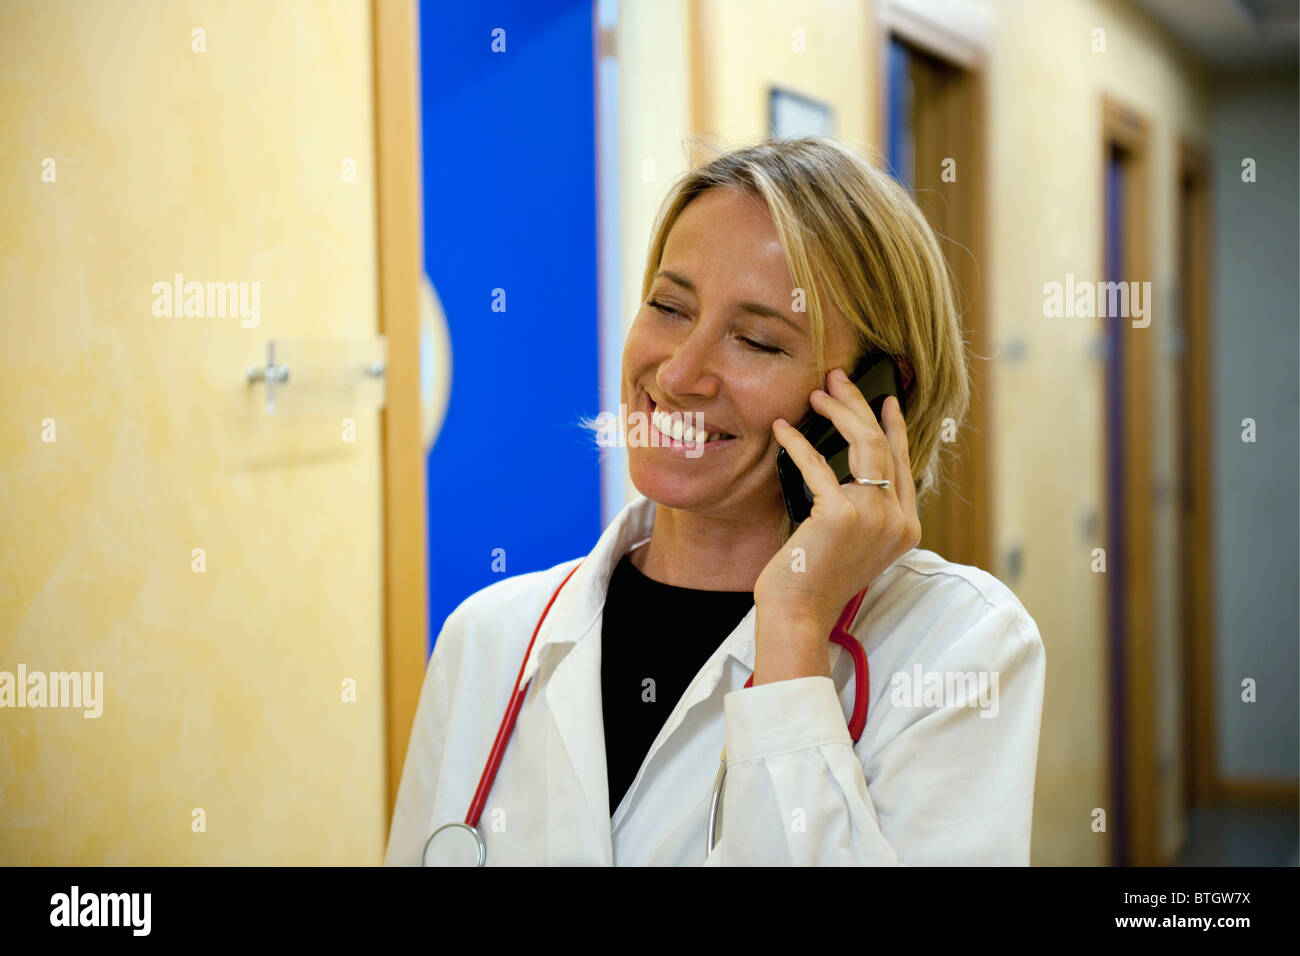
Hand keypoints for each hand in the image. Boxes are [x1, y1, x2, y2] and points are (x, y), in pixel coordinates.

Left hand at [752, 368, 920, 680]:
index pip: (903, 464)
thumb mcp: (851, 542)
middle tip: (840, 378)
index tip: (885, 401)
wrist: (799, 614)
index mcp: (905, 527)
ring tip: (817, 393)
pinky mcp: (841, 514)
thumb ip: (861, 509)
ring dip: (838, 412)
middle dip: (862, 405)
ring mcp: (873, 516)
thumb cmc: (815, 580)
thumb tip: (846, 468)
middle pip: (884, 445)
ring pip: (863, 444)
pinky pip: (818, 464)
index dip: (894, 427)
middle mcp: (897, 520)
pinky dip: (798, 443)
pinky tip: (782, 430)